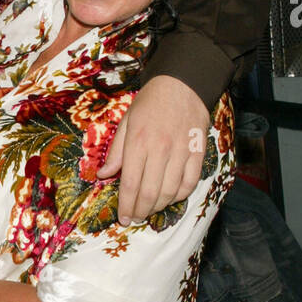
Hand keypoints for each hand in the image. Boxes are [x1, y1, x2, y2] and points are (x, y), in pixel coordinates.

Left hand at [97, 75, 208, 223]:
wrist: (183, 83)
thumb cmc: (150, 102)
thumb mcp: (126, 122)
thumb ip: (115, 151)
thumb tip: (103, 175)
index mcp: (138, 142)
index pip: (130, 183)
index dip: (126, 206)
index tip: (124, 218)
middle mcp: (160, 149)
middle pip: (150, 193)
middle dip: (140, 211)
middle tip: (135, 217)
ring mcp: (182, 152)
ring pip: (170, 192)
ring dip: (159, 206)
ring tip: (149, 208)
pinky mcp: (198, 152)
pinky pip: (190, 183)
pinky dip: (180, 195)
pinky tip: (170, 197)